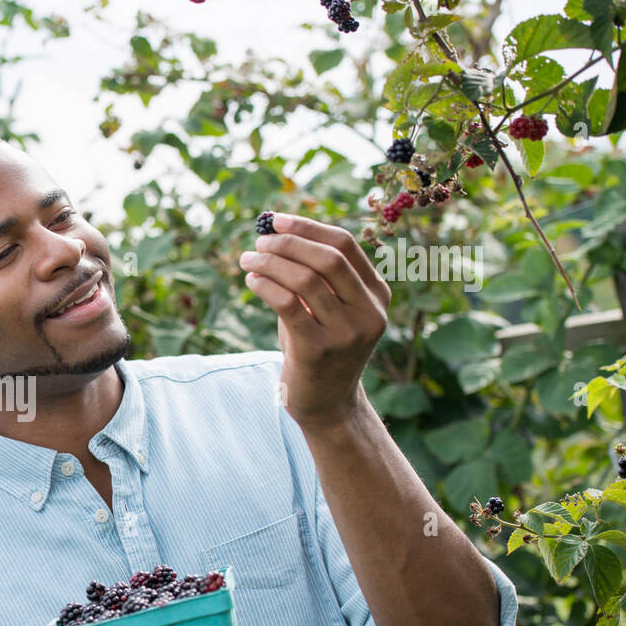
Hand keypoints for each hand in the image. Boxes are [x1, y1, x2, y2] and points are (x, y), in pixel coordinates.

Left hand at [238, 213, 390, 431]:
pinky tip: (251, 281)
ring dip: (269, 264)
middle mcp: (370, 312)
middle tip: (259, 243)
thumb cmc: (320, 348)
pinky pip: (288, 305)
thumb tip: (275, 233)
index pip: (345, 245)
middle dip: (288, 244)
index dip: (308, 228)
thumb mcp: (328, 310)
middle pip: (328, 258)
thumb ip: (314, 276)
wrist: (327, 405)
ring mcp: (348, 333)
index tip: (276, 220)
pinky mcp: (319, 351)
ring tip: (247, 261)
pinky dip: (265, 286)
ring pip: (305, 280)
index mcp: (377, 294)